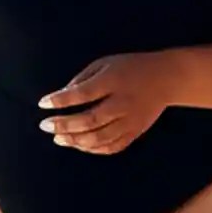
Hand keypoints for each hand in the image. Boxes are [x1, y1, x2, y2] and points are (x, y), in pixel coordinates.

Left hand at [38, 52, 176, 154]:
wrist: (167, 78)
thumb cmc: (133, 67)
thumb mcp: (107, 63)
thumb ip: (84, 78)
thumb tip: (63, 96)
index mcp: (114, 81)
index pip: (83, 93)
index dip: (61, 100)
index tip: (43, 103)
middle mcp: (122, 102)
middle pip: (89, 120)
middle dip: (64, 125)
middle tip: (46, 126)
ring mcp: (130, 120)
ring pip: (100, 138)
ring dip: (76, 141)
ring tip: (59, 138)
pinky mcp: (136, 131)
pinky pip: (113, 146)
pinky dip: (94, 149)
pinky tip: (80, 145)